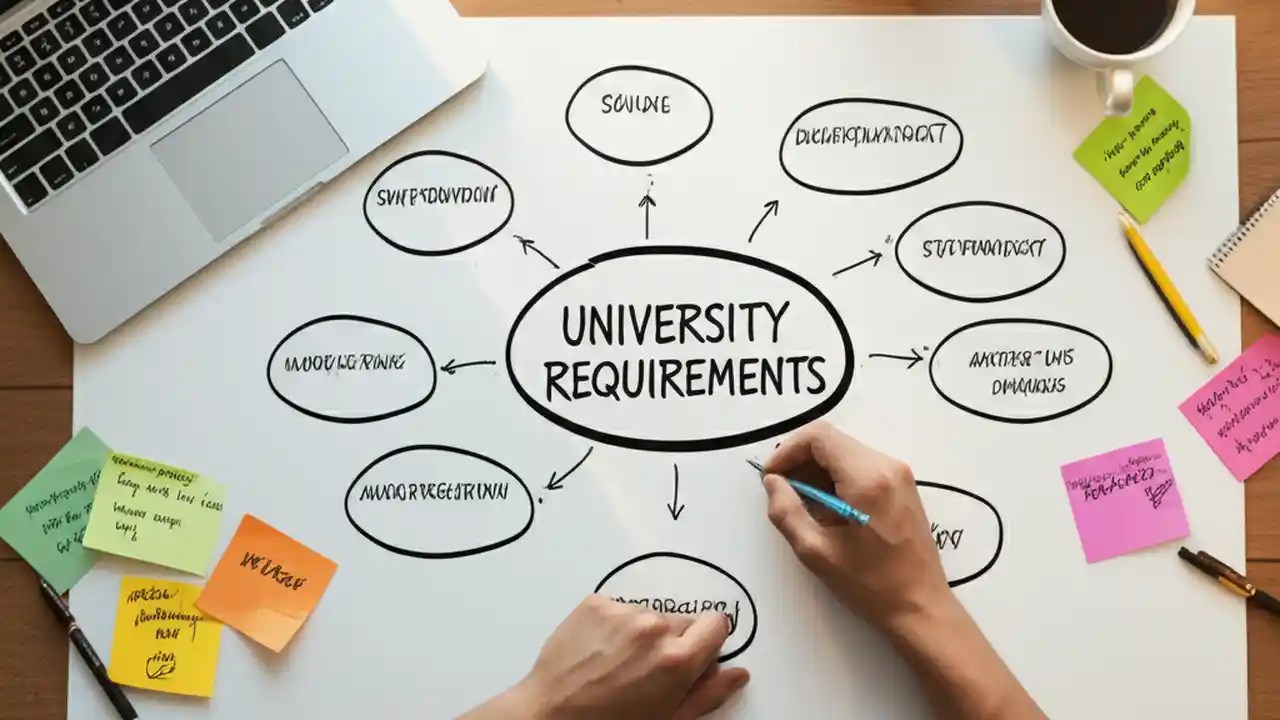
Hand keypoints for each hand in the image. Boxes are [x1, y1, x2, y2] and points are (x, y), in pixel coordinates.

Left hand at [464, 595, 748, 719]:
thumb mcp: (669, 719)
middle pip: (683, 621)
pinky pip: (619, 609)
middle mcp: (654, 627)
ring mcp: (623, 612)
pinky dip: (614, 626)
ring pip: (650, 615)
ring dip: (641, 634)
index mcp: (679, 659)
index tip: (695, 655)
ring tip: (618, 664)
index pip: (718, 624)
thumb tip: (738, 673)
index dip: (708, 641)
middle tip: (648, 670)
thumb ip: (709, 694)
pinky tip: (600, 652)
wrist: (550, 715)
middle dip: (673, 641)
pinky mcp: (596, 603)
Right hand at [762, 421, 952, 634]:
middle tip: (782, 492)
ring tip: (803, 505)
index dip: (787, 451)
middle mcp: (887, 466)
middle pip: (832, 441)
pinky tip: (827, 509)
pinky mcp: (903, 486)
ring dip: (817, 470)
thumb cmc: (870, 585)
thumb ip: (786, 511)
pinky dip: (837, 477)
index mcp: (867, 478)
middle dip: (800, 460)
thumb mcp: (816, 552)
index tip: (771, 478)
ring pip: (845, 452)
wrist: (921, 607)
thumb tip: (773, 482)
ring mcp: (899, 474)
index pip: (819, 437)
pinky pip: (861, 466)